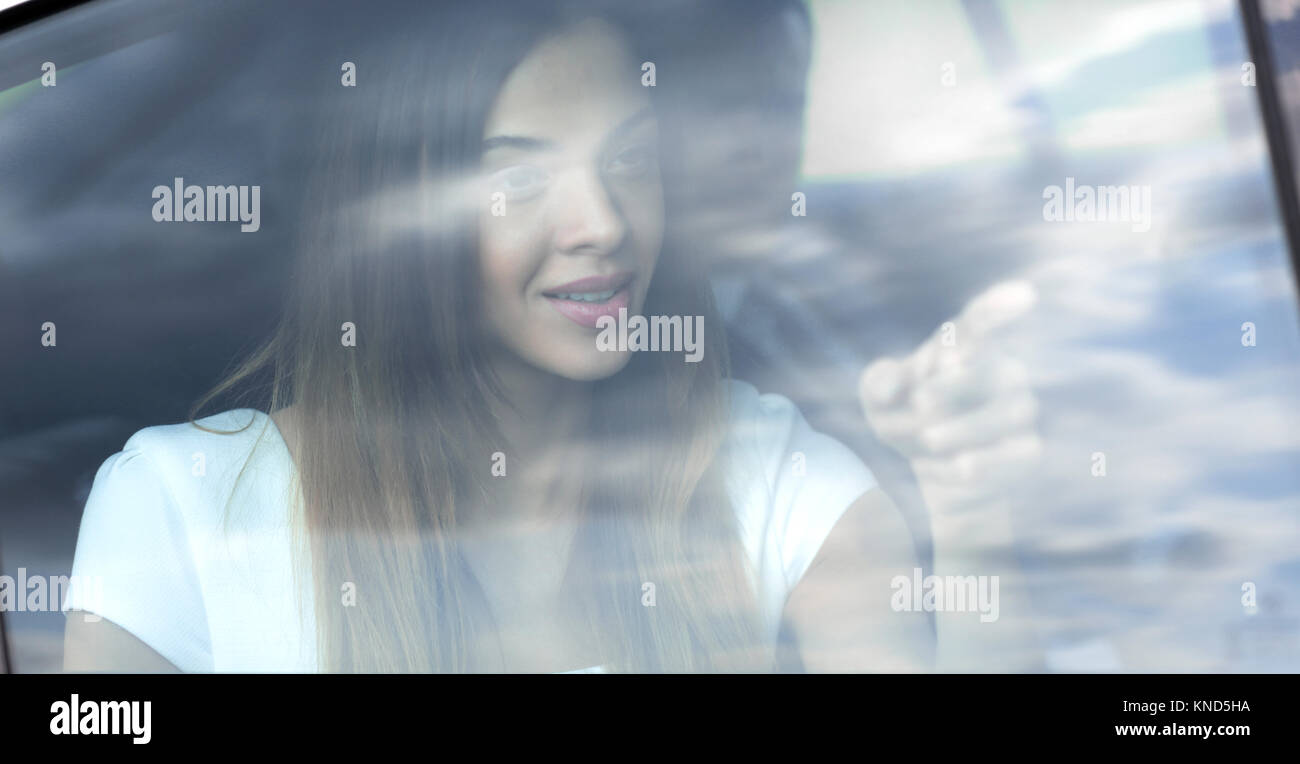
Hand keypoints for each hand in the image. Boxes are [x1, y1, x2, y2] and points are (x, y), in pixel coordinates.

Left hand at [858, 280, 1041, 512]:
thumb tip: (892, 385)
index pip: (982, 321)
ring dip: (965, 427)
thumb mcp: (879, 402)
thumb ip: (878, 384)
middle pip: (995, 370)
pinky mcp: (1027, 451)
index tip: (1025, 293)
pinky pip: (1012, 456)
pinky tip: (934, 467)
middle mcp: (1003, 372)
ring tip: (928, 439)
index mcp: (965, 347)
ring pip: (1010, 414)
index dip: (1000, 308)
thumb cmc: (905, 419)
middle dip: (957, 385)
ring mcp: (1020, 411)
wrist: (931, 471)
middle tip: (921, 401)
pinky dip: (974, 464)